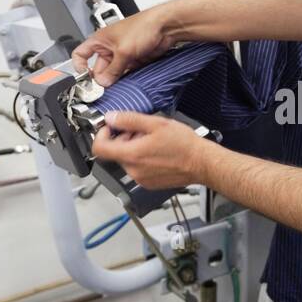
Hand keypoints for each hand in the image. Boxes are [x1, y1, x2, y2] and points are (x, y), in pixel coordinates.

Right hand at [72, 2, 182, 86]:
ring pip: (112, 73)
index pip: (80, 54)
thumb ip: (113, 69)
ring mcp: (121, 55)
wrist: (165, 27)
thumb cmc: (143, 26)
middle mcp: (109, 47)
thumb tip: (103, 82)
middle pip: (98, 68)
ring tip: (114, 89)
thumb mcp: (123, 51)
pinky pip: (125, 74)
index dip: (79, 67)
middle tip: (103, 90)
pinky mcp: (133, 60)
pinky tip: (125, 86)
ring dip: (113, 81)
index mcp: (100, 40)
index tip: (84, 79)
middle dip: (100, 79)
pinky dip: (124, 80)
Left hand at [91, 110, 206, 188]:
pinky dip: (141, 159)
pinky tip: (157, 152)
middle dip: (123, 139)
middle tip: (140, 131)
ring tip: (152, 141)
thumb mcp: (156, 123)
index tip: (110, 128)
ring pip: (126, 160)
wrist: (201, 163)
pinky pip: (136, 169)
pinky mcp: (148, 184)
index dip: (101, 135)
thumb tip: (111, 118)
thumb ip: (129, 120)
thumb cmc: (184, 145)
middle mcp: (133, 170)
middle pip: (115, 153)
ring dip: (133, 149)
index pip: (99, 148)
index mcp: (132, 155)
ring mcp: (140, 179)